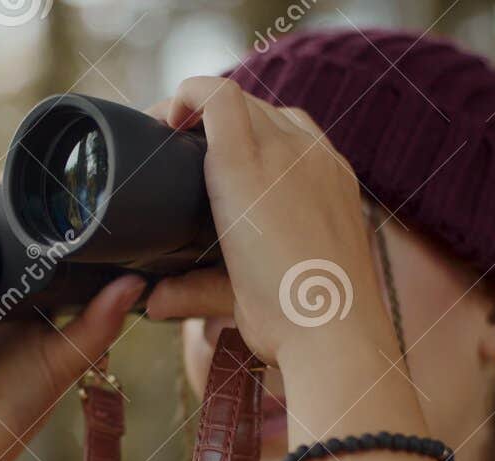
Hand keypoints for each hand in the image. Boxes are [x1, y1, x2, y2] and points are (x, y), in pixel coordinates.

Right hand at [0, 167, 145, 460]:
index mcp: (28, 297)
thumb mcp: (63, 361)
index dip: (60, 216)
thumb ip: (98, 324)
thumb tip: (136, 283)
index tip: (84, 182)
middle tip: (45, 159)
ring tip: (3, 163)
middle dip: (18, 194)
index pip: (45, 244)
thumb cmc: (13, 408)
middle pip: (4, 227)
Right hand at [143, 79, 399, 366]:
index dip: (186, 93)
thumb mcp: (223, 296)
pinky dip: (284, 135)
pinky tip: (274, 167)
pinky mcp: (343, 178)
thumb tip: (151, 301)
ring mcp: (321, 162)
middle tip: (187, 137)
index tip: (167, 121)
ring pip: (279, 112)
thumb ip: (184, 288)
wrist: (341, 334)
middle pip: (244, 100)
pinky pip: (310, 134)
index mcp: (245, 171)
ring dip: (248, 119)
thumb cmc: (280, 316)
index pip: (217, 95)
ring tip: (229, 148)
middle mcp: (287, 154)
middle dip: (209, 110)